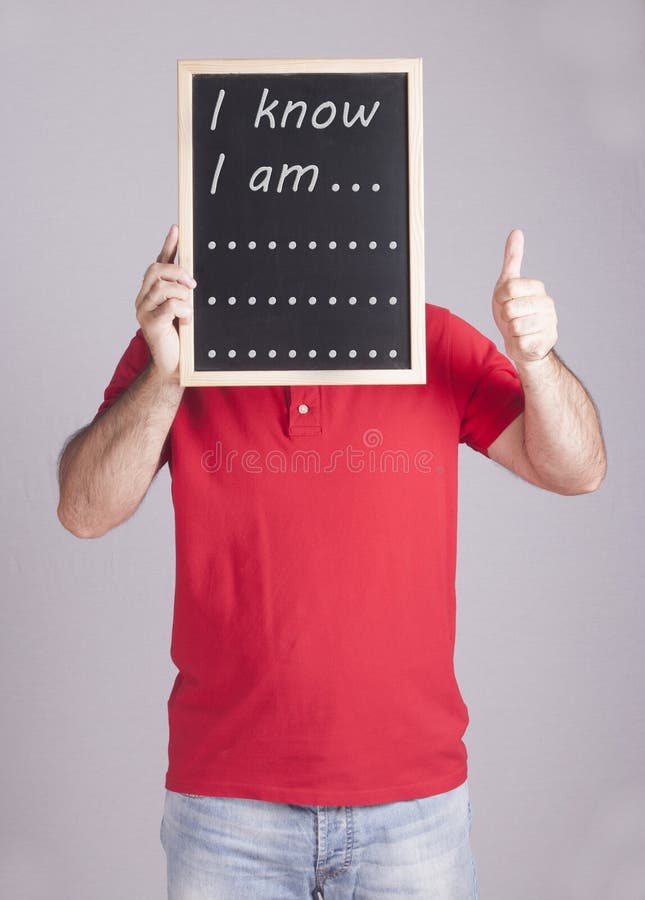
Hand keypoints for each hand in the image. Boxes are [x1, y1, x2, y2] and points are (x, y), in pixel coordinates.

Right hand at [135, 224, 195, 380]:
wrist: (176, 366)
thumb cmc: (182, 339)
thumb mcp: (186, 309)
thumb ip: (186, 292)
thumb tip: (195, 276)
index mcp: (152, 292)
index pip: (158, 262)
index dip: (168, 246)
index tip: (177, 229)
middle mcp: (143, 298)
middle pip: (156, 269)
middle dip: (177, 272)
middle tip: (193, 285)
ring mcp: (144, 310)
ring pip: (162, 286)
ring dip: (182, 294)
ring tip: (189, 309)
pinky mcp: (149, 323)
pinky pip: (169, 306)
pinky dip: (183, 310)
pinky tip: (187, 320)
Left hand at [492, 229, 557, 365]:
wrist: (523, 343)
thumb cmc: (513, 311)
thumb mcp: (508, 283)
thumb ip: (512, 259)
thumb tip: (516, 231)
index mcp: (538, 287)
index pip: (508, 287)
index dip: (500, 297)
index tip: (505, 301)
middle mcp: (547, 304)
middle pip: (510, 308)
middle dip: (505, 316)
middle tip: (512, 318)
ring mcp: (548, 324)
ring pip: (514, 326)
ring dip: (511, 331)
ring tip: (518, 329)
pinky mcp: (545, 343)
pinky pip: (519, 342)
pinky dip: (516, 344)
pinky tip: (524, 340)